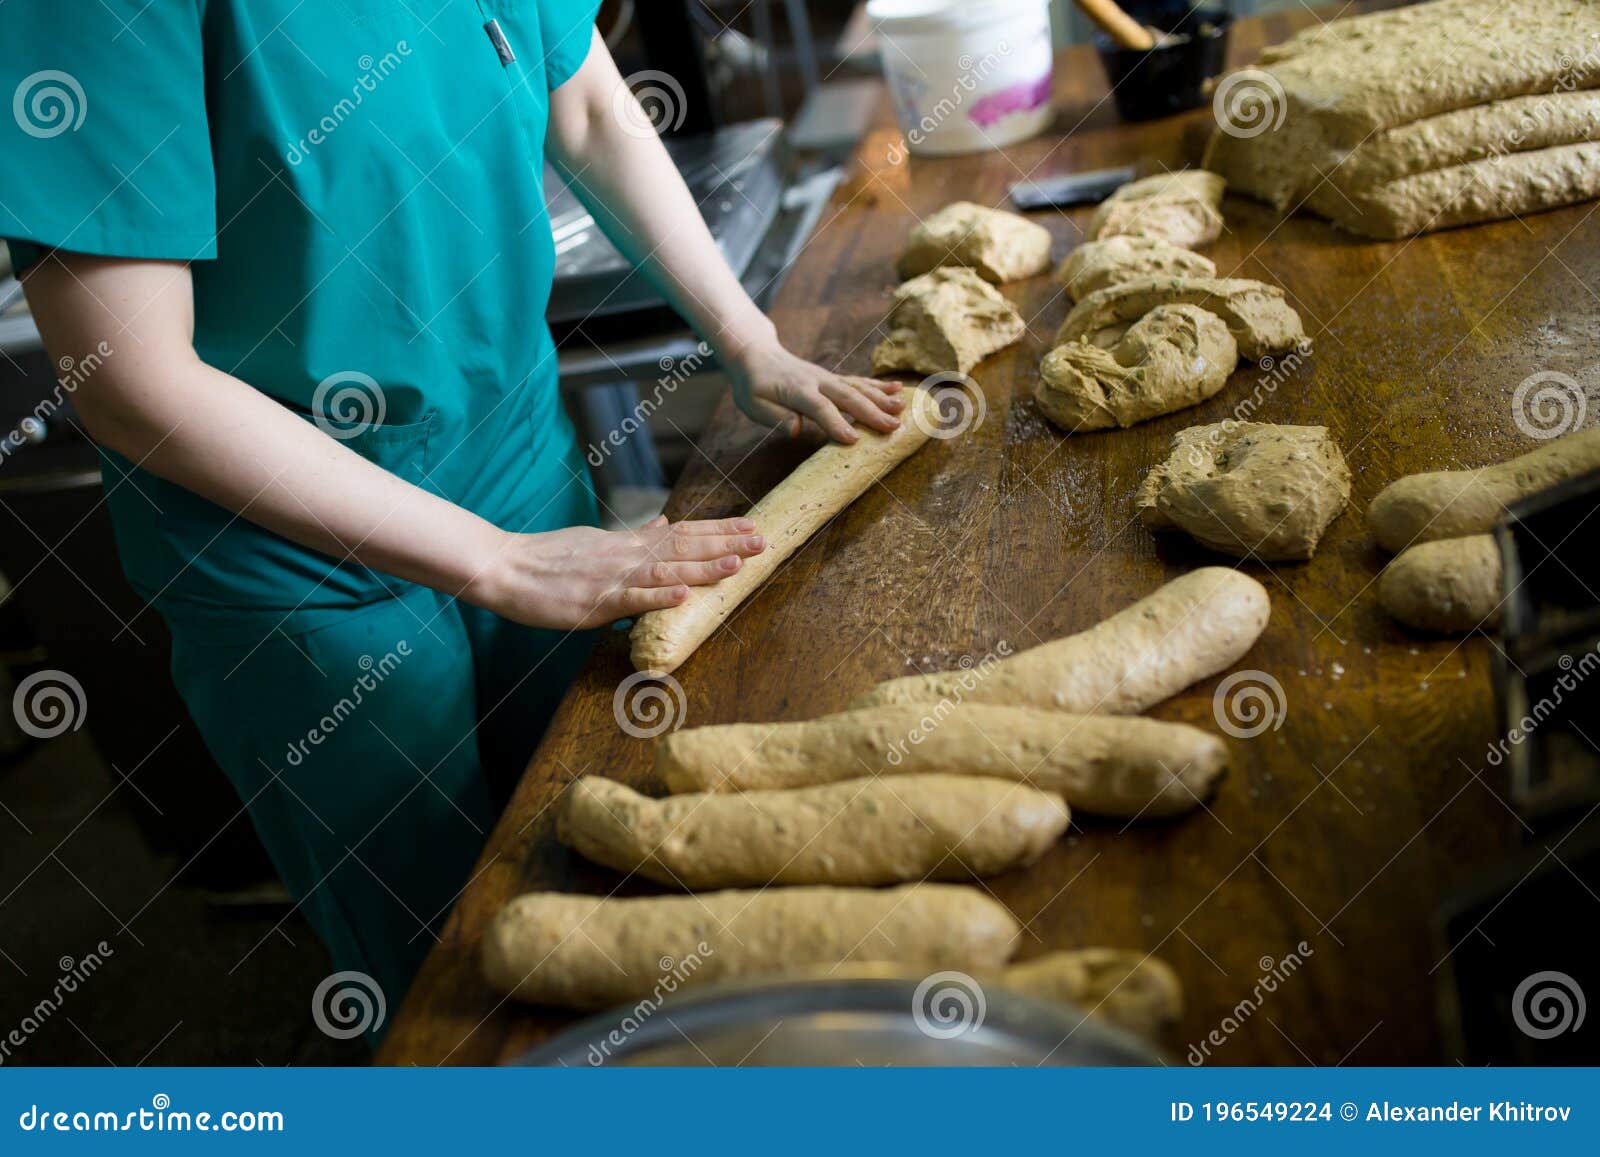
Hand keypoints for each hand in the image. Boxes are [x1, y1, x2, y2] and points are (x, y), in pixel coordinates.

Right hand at [469, 516, 765, 628]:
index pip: (683, 534)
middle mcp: (627, 556)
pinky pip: (631, 599)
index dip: (718, 530)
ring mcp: (612, 577)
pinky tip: (684, 596)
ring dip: (702, 568)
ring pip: (665, 572)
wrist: (504, 566)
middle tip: (763, 540)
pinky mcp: (594, 601)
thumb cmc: (549, 559)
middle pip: (684, 548)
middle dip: (725, 545)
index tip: (751, 525)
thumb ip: (635, 536)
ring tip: (737, 563)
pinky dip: (658, 597)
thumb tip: (666, 522)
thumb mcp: (598, 540)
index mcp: (629, 544)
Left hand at [725, 339, 904, 443]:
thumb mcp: (752, 405)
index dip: (836, 424)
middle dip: (872, 413)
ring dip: (882, 398)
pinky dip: (879, 385)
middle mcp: (817, 381)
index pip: (820, 408)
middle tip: (893, 427)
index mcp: (797, 390)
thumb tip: (794, 429)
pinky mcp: (833, 378)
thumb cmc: (753, 385)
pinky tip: (898, 388)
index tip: (854, 440)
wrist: (756, 354)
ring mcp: (828, 378)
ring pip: (858, 387)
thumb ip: (774, 416)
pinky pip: (859, 381)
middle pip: (847, 397)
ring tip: (903, 407)